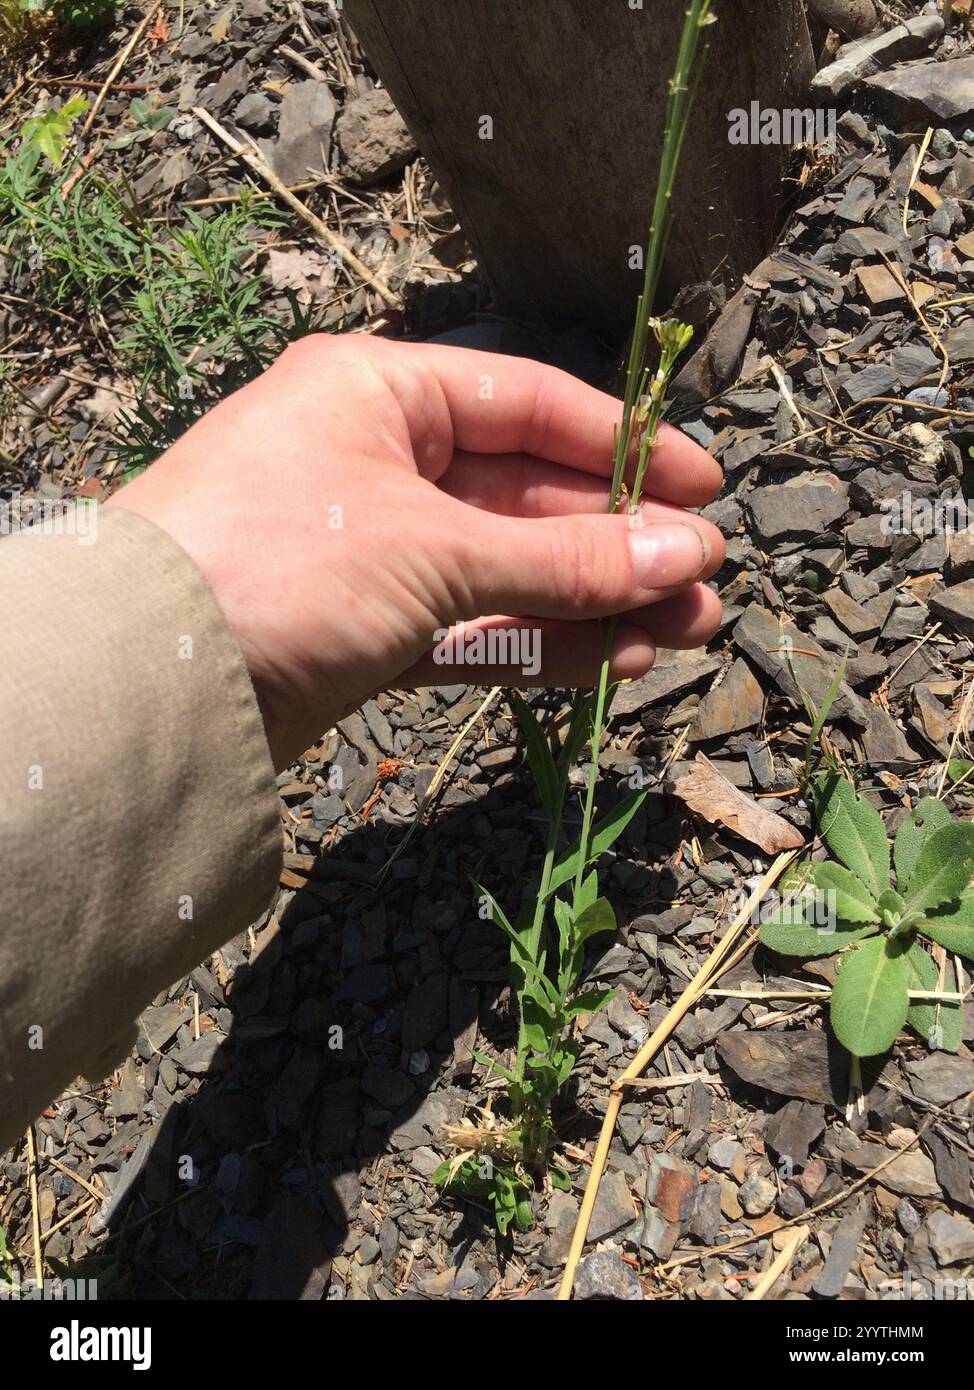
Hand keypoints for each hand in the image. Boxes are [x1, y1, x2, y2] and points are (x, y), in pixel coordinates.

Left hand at [106, 335, 724, 769]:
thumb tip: (690, 554)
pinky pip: (470, 625)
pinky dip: (536, 644)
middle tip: (704, 587)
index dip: (625, 448)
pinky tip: (610, 661)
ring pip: (505, 570)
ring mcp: (369, 548)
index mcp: (381, 393)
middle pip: (527, 497)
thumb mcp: (435, 551)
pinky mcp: (363, 627)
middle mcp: (376, 459)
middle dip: (619, 545)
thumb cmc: (280, 566)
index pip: (530, 404)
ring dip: (592, 602)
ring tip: (683, 633)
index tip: (707, 490)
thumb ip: (566, 561)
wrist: (146, 685)